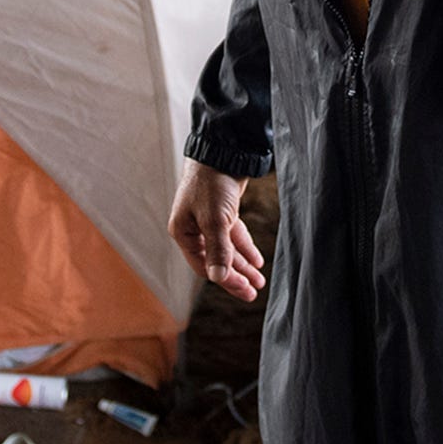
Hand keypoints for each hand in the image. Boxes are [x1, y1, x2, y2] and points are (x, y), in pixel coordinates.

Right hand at [170, 159, 264, 301]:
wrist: (222, 152)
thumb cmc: (211, 183)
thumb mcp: (215, 219)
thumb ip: (218, 249)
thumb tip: (217, 277)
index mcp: (183, 232)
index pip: (204, 265)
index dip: (225, 280)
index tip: (245, 290)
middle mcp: (193, 228)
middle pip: (216, 260)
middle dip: (236, 276)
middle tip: (253, 291)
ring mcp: (207, 220)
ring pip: (226, 249)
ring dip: (242, 264)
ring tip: (259, 279)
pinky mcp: (222, 212)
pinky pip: (232, 236)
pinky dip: (244, 247)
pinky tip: (256, 260)